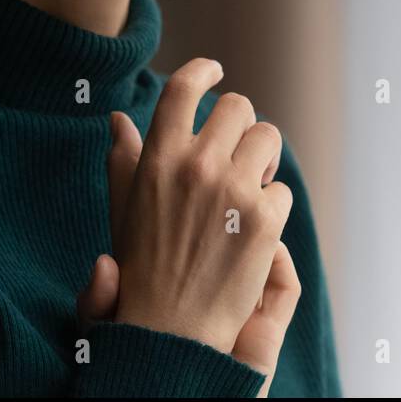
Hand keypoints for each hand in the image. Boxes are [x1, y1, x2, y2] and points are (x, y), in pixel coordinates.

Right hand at [96, 59, 300, 392]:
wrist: (171, 331)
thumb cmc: (142, 269)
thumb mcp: (125, 210)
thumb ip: (124, 160)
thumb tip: (119, 118)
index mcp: (159, 157)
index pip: (183, 87)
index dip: (203, 70)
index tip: (215, 71)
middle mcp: (197, 166)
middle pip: (238, 106)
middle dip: (241, 124)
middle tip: (236, 151)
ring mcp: (234, 191)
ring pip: (268, 138)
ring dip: (261, 158)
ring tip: (249, 184)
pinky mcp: (266, 220)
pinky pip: (281, 188)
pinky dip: (272, 205)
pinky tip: (252, 228)